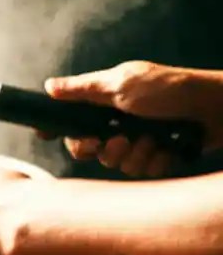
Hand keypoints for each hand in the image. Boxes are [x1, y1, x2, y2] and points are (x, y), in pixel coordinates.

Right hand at [43, 60, 222, 177]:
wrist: (215, 108)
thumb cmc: (170, 90)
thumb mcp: (122, 84)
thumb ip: (83, 89)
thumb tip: (49, 86)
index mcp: (105, 102)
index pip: (70, 119)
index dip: (58, 129)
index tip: (48, 136)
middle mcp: (118, 122)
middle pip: (88, 149)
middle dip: (102, 149)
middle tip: (117, 140)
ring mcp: (137, 139)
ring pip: (116, 163)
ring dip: (134, 154)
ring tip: (152, 140)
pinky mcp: (155, 155)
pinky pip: (141, 170)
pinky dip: (154, 160)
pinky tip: (166, 148)